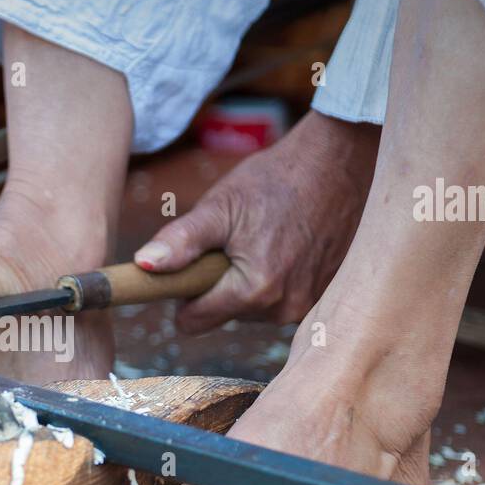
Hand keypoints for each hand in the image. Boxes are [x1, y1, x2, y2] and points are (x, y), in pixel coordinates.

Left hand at [133, 111, 379, 329]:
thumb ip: (181, 241)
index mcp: (254, 291)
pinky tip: (289, 244)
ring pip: (251, 308)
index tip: (192, 264)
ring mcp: (308, 304)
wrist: (339, 162)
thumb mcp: (221, 206)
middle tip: (237, 239)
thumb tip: (144, 267)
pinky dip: (277, 276)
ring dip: (249, 279)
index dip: (184, 294)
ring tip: (266, 237)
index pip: (193, 322)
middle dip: (220, 281)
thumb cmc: (276, 180)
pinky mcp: (324, 295)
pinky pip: (280, 299)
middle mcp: (284, 309)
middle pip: (224, 314)